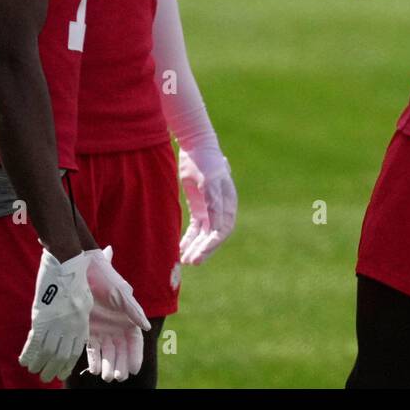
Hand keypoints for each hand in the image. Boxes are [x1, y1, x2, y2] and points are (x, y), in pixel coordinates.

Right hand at [18, 248, 92, 382]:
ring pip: (47, 352)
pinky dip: (28, 354)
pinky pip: (34, 342)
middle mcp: (70, 325)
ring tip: (34, 372)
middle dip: (53, 369)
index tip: (62, 372)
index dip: (67, 364)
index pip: (75, 351)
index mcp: (82, 321)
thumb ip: (81, 314)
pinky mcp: (41, 318)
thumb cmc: (77, 275)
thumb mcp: (85, 297)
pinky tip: (24, 361)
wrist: (66, 260)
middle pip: (61, 355)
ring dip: (39, 365)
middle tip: (46, 377)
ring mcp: (56, 322)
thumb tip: (76, 326)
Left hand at [84, 247, 150, 381]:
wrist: (81, 269)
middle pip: (121, 350)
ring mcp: (102, 329)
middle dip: (120, 364)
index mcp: (128, 317)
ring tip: (107, 376)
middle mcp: (116, 325)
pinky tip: (95, 369)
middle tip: (118, 377)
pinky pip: (92, 348)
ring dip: (108, 365)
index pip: (134, 341)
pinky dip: (94, 359)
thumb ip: (134, 310)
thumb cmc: (104, 278)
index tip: (134, 369)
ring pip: (107, 352)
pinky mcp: (87, 330)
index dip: (134, 355)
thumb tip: (147, 327)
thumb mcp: (121, 293)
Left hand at [178, 148, 237, 264]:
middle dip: (203, 250)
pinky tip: (180, 248)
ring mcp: (210, 209)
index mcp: (229, 204)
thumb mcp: (210, 181)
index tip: (200, 254)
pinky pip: (195, 228)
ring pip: (203, 235)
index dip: (212, 244)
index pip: (223, 230)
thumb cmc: (206, 162)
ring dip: (195, 247)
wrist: (195, 146)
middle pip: (213, 236)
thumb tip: (218, 225)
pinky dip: (189, 238)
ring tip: (184, 260)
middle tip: (191, 262)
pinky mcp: (199, 208)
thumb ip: (214, 202)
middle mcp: (221, 210)